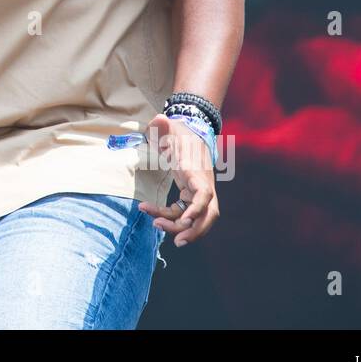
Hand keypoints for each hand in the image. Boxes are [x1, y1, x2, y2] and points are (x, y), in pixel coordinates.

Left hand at [137, 114, 219, 246]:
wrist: (190, 131)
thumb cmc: (179, 131)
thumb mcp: (169, 126)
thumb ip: (162, 125)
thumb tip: (158, 120)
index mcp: (196, 170)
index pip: (204, 194)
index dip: (197, 209)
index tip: (184, 220)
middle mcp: (202, 183)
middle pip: (208, 214)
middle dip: (195, 231)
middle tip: (176, 241)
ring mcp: (199, 191)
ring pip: (198, 218)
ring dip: (180, 228)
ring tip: (156, 225)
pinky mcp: (191, 194)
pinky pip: (184, 212)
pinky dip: (171, 217)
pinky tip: (152, 212)